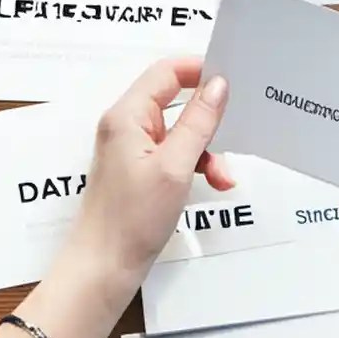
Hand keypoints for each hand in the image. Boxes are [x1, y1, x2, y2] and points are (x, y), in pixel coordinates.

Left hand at [0, 60, 231, 337]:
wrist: (104, 267)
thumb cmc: (129, 220)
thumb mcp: (176, 166)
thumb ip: (199, 122)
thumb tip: (218, 86)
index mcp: (127, 116)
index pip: (167, 72)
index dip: (200, 70)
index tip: (231, 79)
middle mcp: (125, 126)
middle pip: (175, 100)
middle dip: (209, 119)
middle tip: (234, 130)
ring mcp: (131, 149)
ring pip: (179, 131)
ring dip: (207, 148)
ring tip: (223, 175)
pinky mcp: (139, 170)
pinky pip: (174, 154)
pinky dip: (196, 164)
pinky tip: (213, 182)